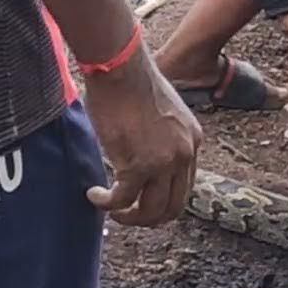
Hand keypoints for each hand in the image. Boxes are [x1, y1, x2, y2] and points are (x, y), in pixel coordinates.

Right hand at [83, 51, 202, 226]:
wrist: (122, 69)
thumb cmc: (133, 83)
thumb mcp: (163, 113)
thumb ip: (162, 137)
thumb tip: (145, 154)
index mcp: (192, 140)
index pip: (185, 185)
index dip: (163, 198)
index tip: (142, 199)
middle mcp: (184, 154)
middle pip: (173, 206)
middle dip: (149, 217)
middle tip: (127, 214)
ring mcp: (163, 162)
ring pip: (151, 211)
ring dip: (129, 217)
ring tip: (111, 209)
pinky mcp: (137, 166)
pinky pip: (122, 200)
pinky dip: (107, 203)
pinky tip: (95, 195)